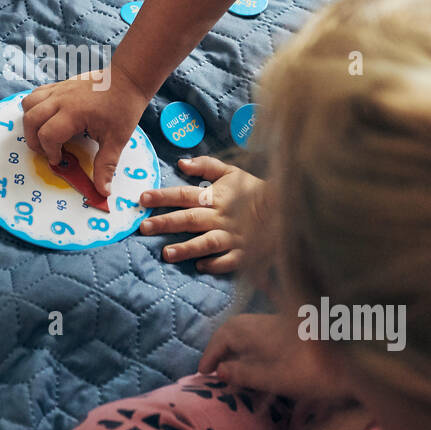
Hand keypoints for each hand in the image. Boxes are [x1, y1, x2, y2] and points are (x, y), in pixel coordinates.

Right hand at [22, 65, 148, 195]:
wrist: (128, 79)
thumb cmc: (123, 107)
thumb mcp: (117, 139)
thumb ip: (106, 165)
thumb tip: (103, 191)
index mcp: (73, 113)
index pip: (47, 135)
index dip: (50, 152)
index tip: (60, 160)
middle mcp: (61, 99)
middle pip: (31, 120)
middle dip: (34, 140)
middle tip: (48, 151)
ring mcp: (58, 90)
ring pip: (28, 104)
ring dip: (31, 122)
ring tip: (44, 134)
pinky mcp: (60, 85)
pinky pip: (36, 94)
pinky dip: (35, 107)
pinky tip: (49, 118)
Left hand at [138, 157, 264, 272]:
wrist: (287, 207)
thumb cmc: (254, 190)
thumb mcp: (232, 172)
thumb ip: (206, 166)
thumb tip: (181, 163)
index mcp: (215, 197)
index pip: (183, 195)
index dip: (162, 196)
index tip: (142, 198)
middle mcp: (221, 217)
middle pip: (189, 219)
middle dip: (165, 223)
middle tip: (143, 228)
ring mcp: (233, 236)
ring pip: (206, 243)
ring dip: (186, 248)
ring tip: (166, 254)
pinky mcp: (245, 253)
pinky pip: (228, 261)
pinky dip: (215, 264)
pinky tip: (200, 266)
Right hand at [198, 313, 353, 401]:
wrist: (360, 359)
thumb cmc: (315, 370)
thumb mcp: (275, 379)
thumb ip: (245, 374)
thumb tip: (220, 370)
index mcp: (258, 330)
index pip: (224, 337)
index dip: (211, 354)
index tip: (203, 374)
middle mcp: (268, 321)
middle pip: (236, 329)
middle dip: (223, 347)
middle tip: (216, 369)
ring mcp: (284, 323)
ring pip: (252, 330)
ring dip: (239, 346)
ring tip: (236, 368)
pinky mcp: (299, 329)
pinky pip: (267, 334)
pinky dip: (257, 346)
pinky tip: (264, 362)